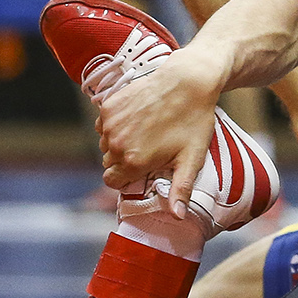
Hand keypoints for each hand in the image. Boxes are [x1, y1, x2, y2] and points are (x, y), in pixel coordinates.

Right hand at [93, 45, 226, 212]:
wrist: (187, 80)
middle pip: (109, 163)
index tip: (141, 169)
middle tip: (147, 149)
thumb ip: (180, 190)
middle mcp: (115, 144)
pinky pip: (104, 124)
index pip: (112, 182)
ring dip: (119, 142)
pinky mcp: (108, 105)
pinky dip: (116, 124)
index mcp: (133, 162)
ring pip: (106, 143)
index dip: (126, 178)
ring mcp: (110, 123)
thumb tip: (177, 217)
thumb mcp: (191, 159)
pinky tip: (138, 118)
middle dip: (124, 160)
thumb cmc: (193, 120)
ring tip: (145, 132)